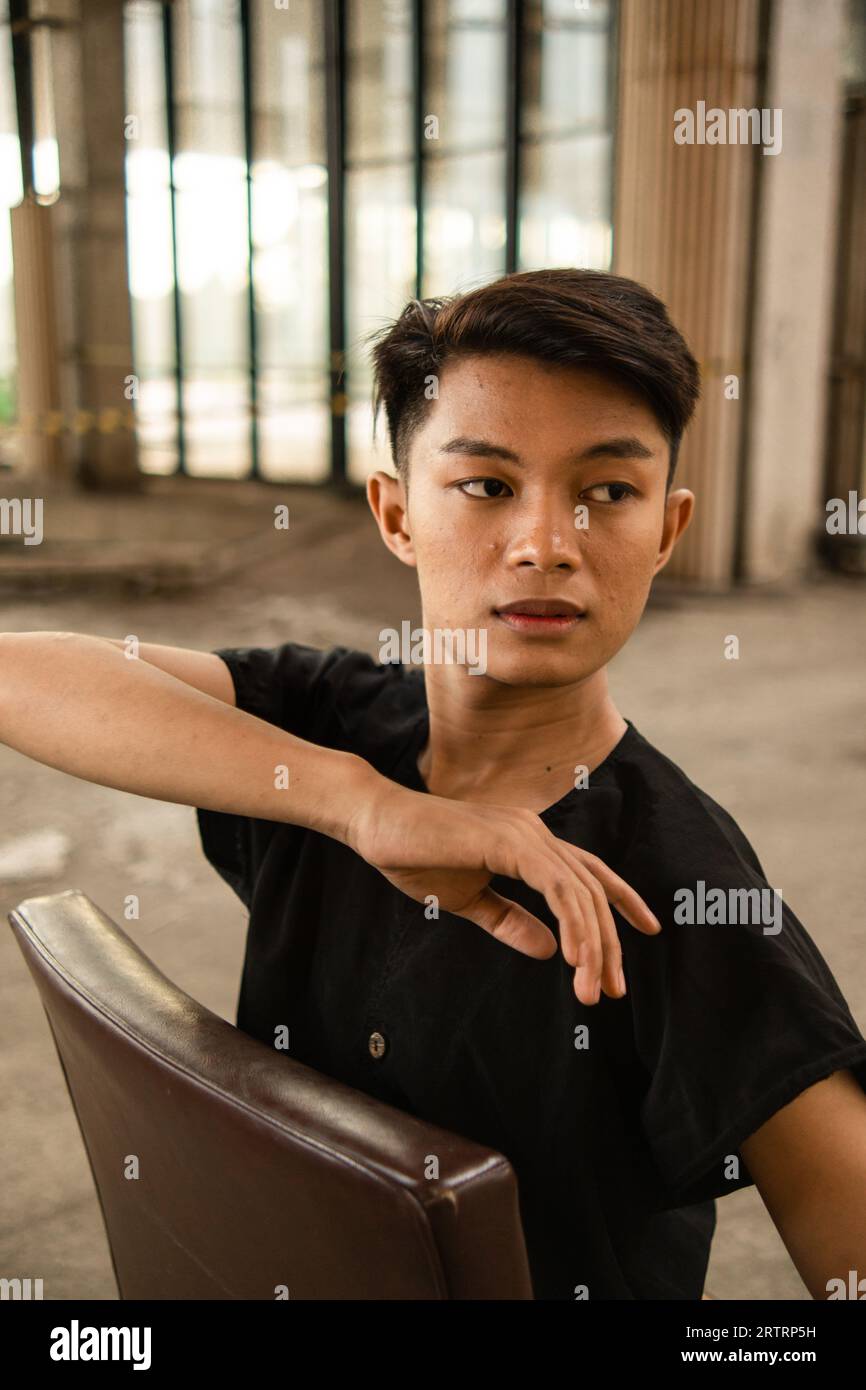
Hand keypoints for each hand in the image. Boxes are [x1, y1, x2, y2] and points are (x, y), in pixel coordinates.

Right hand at [346, 775, 660, 1005]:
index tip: (647, 931)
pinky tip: (574, 957)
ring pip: (579, 892)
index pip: (588, 873)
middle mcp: (535, 833)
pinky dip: (572, 921)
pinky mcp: (508, 840)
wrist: (376, 823)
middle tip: (611, 991)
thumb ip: (508, 921)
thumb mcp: (468, 900)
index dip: (621, 900)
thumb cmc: (414, 856)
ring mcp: (525, 833)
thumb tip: (549, 949)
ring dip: (591, 944)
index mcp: (529, 844)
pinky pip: (555, 886)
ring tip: (591, 989)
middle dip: (608, 943)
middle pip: (591, 890)